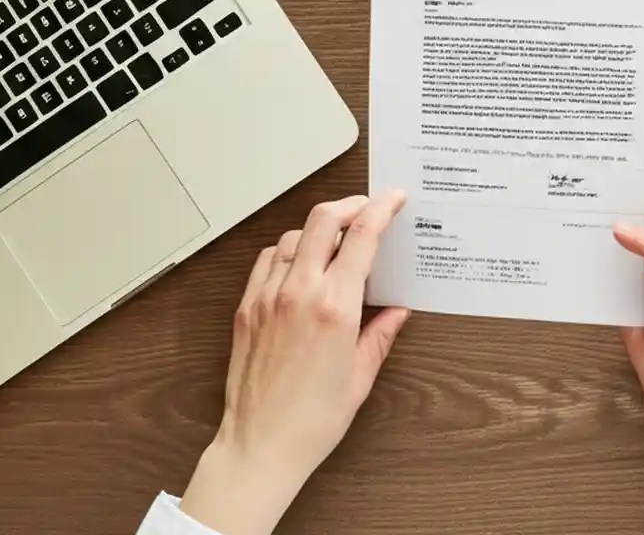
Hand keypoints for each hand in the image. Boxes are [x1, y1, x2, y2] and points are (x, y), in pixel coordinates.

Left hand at [180, 192, 410, 534]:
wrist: (260, 445)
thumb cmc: (311, 420)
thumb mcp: (360, 376)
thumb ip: (380, 335)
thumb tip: (396, 312)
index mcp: (335, 308)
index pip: (362, 238)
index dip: (382, 209)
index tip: (394, 198)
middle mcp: (299, 294)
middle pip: (323, 221)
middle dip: (350, 205)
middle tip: (367, 207)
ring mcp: (268, 298)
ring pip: (293, 237)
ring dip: (318, 230)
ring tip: (336, 239)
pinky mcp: (247, 309)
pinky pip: (267, 262)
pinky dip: (287, 251)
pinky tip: (300, 263)